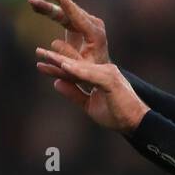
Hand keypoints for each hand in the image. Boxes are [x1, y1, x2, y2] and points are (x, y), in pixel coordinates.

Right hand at [27, 0, 109, 64]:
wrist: (101, 72)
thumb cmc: (93, 72)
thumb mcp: (82, 69)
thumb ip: (69, 56)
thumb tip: (53, 42)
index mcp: (95, 34)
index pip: (77, 15)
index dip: (64, 3)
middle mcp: (92, 24)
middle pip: (69, 11)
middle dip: (50, 4)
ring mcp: (86, 23)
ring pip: (64, 12)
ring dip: (47, 7)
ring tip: (31, 1)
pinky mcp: (79, 24)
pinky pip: (63, 16)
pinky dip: (50, 12)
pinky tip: (36, 7)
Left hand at [34, 47, 148, 132]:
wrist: (135, 122)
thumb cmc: (116, 115)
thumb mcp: (89, 105)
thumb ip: (75, 93)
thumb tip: (57, 83)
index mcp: (97, 76)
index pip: (73, 70)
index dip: (57, 67)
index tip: (40, 63)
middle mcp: (103, 70)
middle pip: (75, 64)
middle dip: (56, 58)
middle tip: (39, 52)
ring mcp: (107, 73)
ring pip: (81, 66)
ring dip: (64, 61)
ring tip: (47, 55)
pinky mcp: (111, 80)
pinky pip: (91, 75)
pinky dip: (77, 71)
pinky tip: (64, 67)